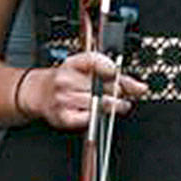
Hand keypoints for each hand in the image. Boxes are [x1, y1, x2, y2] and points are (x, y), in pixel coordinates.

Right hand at [33, 48, 147, 130]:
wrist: (39, 93)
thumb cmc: (67, 80)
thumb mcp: (87, 69)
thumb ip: (116, 76)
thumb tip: (141, 88)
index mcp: (73, 63)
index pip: (94, 61)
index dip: (109, 67)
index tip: (118, 74)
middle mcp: (66, 79)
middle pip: (100, 85)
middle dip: (117, 91)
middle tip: (123, 95)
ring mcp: (63, 98)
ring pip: (97, 103)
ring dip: (112, 106)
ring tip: (117, 105)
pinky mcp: (63, 117)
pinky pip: (87, 118)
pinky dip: (96, 117)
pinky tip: (98, 113)